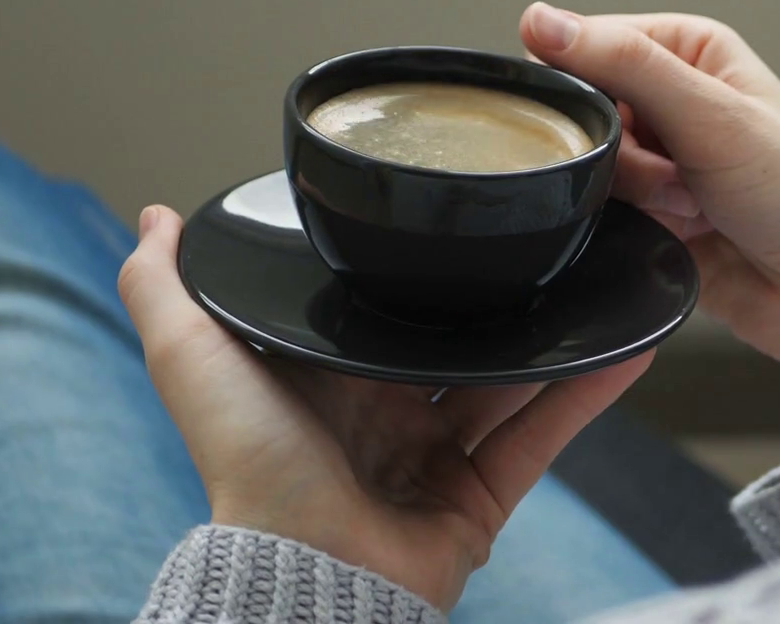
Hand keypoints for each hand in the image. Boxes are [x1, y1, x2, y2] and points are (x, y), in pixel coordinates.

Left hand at [118, 207, 651, 610]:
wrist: (304, 571)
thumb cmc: (249, 466)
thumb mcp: (192, 358)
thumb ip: (163, 287)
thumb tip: (152, 215)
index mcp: (326, 377)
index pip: (376, 304)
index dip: (412, 261)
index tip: (452, 207)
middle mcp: (383, 413)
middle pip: (453, 338)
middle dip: (496, 292)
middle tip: (542, 232)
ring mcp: (437, 458)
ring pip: (510, 380)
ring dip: (557, 334)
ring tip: (600, 274)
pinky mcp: (482, 498)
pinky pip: (544, 436)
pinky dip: (587, 391)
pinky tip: (626, 344)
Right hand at [521, 3, 779, 446]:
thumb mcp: (713, 115)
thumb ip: (623, 63)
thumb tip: (540, 18)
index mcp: (690, 51)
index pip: (589, 44)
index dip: (593, 87)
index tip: (634, 121)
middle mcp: (672, 99)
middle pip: (585, 113)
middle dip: (626, 155)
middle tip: (681, 175)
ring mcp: (661, 160)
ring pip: (591, 169)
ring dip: (639, 198)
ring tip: (696, 209)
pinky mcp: (650, 215)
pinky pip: (601, 214)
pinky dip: (635, 229)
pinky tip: (684, 235)